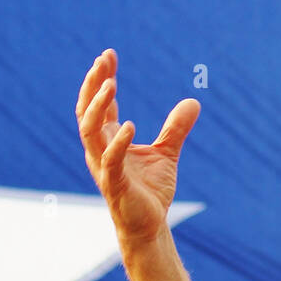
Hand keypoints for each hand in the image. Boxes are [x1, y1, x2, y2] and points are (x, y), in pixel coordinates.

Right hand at [76, 49, 200, 244]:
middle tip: (102, 60)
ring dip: (98, 107)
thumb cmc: (150, 190)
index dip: (103, 79)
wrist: (149, 225)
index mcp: (109, 140)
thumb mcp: (167, 152)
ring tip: (110, 84)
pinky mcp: (114, 184)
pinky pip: (110, 160)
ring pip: (89, 132)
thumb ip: (175, 127)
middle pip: (87, 112)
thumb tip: (193, 100)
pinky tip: (129, 125)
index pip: (101, 105)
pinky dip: (118, 142)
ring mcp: (104, 167)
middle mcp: (100, 150)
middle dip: (93, 85)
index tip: (109, 55)